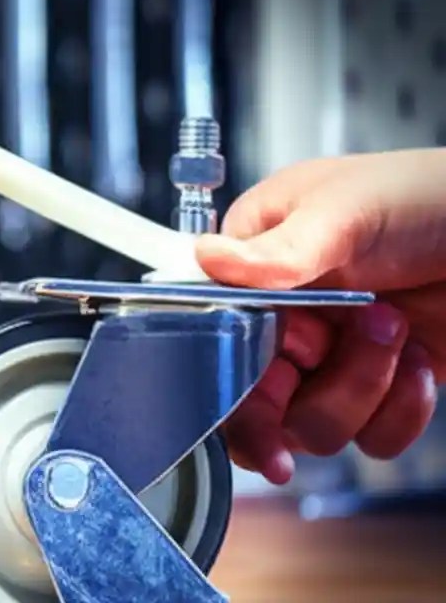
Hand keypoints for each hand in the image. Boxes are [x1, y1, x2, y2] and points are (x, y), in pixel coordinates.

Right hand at [196, 149, 445, 483]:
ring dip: (360, 388)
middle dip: (306, 386)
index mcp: (256, 267)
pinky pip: (370, 438)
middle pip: (256, 400)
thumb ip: (280, 248)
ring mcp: (332, 357)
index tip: (273, 374)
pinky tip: (417, 361)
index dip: (236, 369)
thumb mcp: (346, 210)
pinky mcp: (381, 387)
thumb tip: (210, 259)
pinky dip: (399, 410)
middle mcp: (285, 318)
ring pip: (313, 426)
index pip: (212, 340)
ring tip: (393, 330)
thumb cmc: (426, 196)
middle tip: (328, 360)